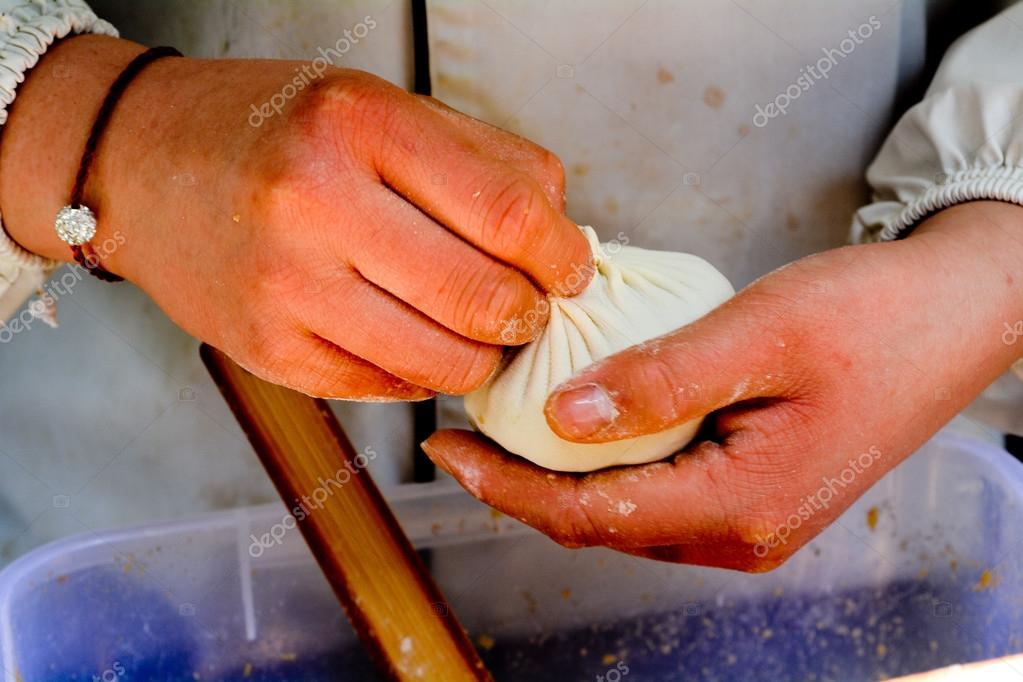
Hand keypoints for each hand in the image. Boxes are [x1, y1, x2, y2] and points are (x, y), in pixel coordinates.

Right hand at [0, 35, 590, 397]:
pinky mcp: (268, 351)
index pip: (510, 215)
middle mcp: (316, 204)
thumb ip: (486, 164)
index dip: (562, 257)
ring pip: (441, 363)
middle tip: (523, 307)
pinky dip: (421, 374)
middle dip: (527, 317)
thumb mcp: (384, 108)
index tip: (570, 269)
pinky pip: (386, 389)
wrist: (148, 164)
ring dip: (480, 357)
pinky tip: (413, 339)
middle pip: (482, 299)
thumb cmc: (277, 131)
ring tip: (474, 330)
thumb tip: (563, 238)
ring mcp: (285, 287)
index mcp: (361, 125)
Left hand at [425, 201, 1022, 570]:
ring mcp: (750, 519)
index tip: (444, 449)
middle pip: (601, 524)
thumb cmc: (872, 316)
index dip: (506, 486)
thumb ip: (660, 380)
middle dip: (522, 484)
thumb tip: (563, 414)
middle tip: (463, 433)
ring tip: (506, 425)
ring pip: (628, 511)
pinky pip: (660, 490)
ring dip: (562, 474)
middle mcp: (742, 533)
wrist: (955, 315)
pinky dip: (608, 461)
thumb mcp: (760, 334)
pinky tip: (581, 420)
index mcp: (742, 507)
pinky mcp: (754, 491)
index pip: (591, 515)